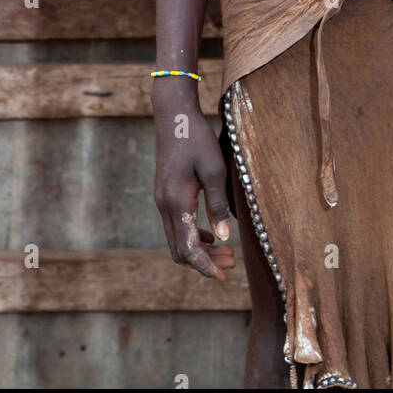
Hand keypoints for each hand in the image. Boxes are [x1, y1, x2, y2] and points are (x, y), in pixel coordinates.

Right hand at [153, 82, 234, 280]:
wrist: (173, 115)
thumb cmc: (196, 138)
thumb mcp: (215, 169)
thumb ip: (218, 204)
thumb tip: (224, 238)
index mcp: (177, 202)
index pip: (187, 248)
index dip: (204, 266)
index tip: (221, 277)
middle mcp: (164, 205)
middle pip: (180, 249)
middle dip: (204, 261)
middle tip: (230, 263)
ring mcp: (161, 200)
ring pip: (176, 239)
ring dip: (199, 249)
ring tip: (225, 252)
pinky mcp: (164, 194)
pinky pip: (175, 225)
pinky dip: (192, 235)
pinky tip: (210, 233)